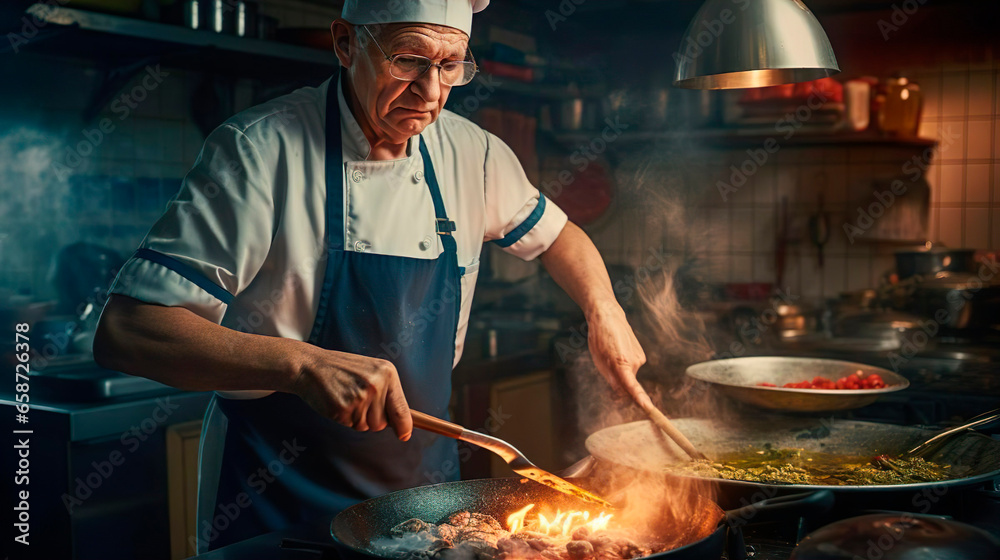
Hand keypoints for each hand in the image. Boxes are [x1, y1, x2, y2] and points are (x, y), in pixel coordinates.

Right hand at [288, 349, 412, 440]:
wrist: (311, 366)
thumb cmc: (342, 370)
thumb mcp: (371, 372)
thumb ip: (387, 393)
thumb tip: (403, 423)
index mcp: (387, 373)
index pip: (401, 408)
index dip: (404, 426)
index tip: (404, 435)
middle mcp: (376, 385)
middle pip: (381, 423)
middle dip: (370, 419)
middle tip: (357, 399)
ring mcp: (360, 397)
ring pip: (365, 426)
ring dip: (355, 418)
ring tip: (346, 397)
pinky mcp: (343, 408)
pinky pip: (349, 425)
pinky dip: (343, 418)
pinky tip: (337, 400)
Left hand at [586, 303, 649, 406]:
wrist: (608, 316)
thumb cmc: (599, 338)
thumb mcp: (599, 360)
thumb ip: (611, 378)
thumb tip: (621, 395)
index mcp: (622, 364)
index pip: (632, 387)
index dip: (640, 399)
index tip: (649, 409)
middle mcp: (635, 363)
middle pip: (627, 384)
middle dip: (617, 383)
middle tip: (604, 364)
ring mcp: (640, 359)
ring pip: (629, 375)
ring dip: (619, 372)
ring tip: (609, 353)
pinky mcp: (641, 355)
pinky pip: (631, 368)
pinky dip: (624, 365)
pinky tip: (616, 351)